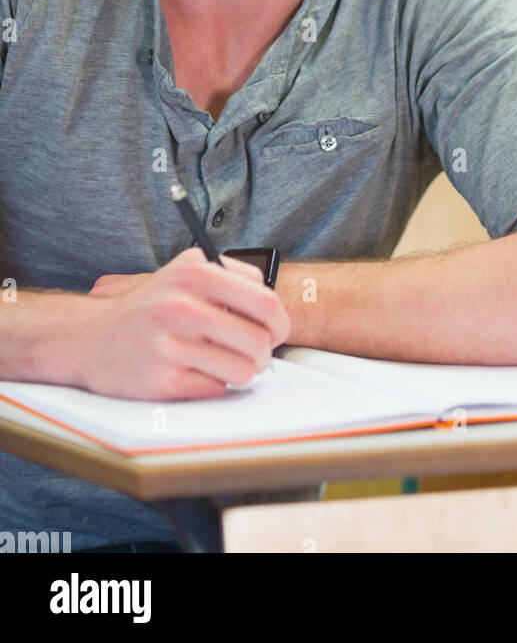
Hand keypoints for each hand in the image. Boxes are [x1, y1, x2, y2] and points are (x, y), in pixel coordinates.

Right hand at [77, 248, 291, 400]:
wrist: (90, 337)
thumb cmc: (151, 306)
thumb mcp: (185, 273)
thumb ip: (231, 278)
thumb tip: (274, 305)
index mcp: (194, 272)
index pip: (265, 301)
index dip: (280, 322)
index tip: (276, 331)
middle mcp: (180, 305)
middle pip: (259, 340)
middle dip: (265, 352)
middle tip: (257, 355)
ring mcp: (169, 344)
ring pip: (243, 370)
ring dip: (242, 372)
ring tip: (226, 364)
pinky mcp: (161, 381)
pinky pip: (216, 389)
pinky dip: (215, 385)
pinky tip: (197, 373)